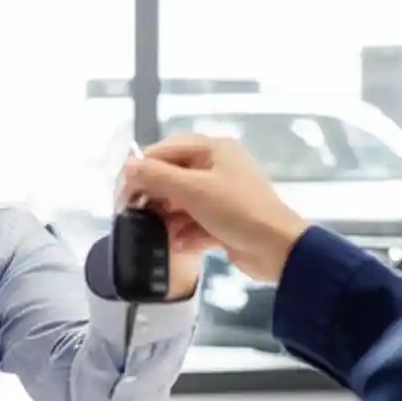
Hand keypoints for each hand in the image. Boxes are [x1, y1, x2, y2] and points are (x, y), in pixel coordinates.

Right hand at [122, 133, 309, 283]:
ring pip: (182, 202)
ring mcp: (222, 195)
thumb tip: (127, 166)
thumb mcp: (192, 190)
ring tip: (157, 233)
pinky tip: (177, 245)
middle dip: (155, 197)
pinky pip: (195, 222)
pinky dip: (185, 233)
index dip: (141, 170)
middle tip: (135, 215)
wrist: (278, 250)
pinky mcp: (225, 221)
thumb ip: (156, 176)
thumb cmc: (236, 211)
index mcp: (214, 150)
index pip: (166, 151)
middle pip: (173, 177)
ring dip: (168, 219)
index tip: (123, 193)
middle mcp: (218, 168)